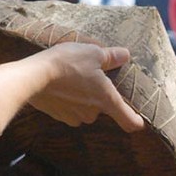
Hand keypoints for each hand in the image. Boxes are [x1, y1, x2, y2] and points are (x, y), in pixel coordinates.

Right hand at [28, 43, 145, 133]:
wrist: (34, 76)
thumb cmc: (68, 63)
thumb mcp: (93, 52)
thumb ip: (112, 56)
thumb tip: (125, 55)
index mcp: (107, 100)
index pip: (130, 122)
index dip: (137, 122)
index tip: (140, 121)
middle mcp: (93, 113)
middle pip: (103, 108)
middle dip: (99, 95)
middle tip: (91, 76)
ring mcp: (74, 117)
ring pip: (85, 108)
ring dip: (82, 97)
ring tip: (72, 77)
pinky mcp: (58, 116)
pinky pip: (68, 109)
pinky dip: (67, 99)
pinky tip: (60, 85)